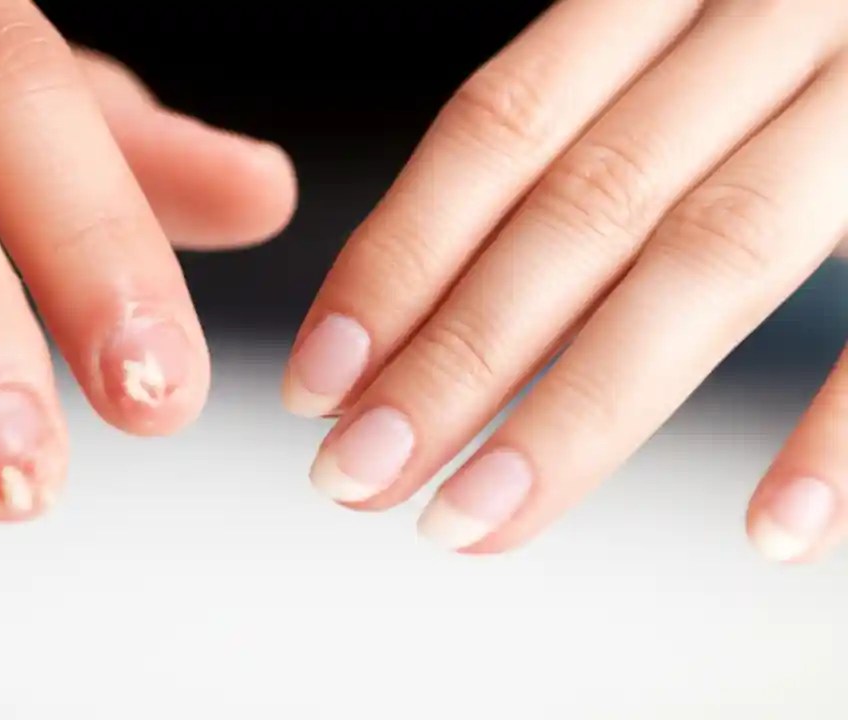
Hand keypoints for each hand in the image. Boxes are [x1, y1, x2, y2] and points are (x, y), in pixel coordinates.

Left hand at [284, 0, 846, 562]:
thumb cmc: (818, 16)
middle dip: (457, 357)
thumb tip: (447, 284)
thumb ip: (609, 114)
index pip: (503, 124)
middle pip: (587, 205)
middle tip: (361, 474)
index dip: (400, 256)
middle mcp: (783, 10)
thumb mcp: (706, 21)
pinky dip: (843, 429)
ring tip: (480, 516)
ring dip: (585, 410)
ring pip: (717, 255)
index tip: (321, 378)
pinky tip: (771, 529)